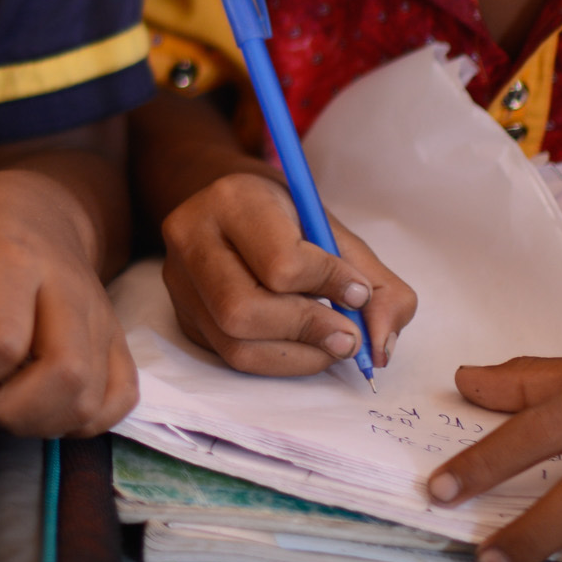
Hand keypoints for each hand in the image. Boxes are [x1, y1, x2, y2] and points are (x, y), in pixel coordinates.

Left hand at [0, 166, 137, 436]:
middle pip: (63, 374)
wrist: (40, 207)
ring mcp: (100, 316)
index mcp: (12, 259)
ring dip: (39, 422)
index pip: (3, 339)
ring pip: (90, 397)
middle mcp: (67, 288)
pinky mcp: (116, 339)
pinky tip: (42, 407)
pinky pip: (118, 399)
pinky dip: (82, 421)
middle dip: (9, 411)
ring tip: (0, 404)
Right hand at [160, 170, 413, 375]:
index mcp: (234, 199)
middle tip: (349, 336)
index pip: (280, 262)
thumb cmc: (286, 217)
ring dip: (297, 354)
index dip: (329, 285)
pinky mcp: (183, 315)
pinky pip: (230, 356)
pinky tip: (302, 345)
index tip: (358, 292)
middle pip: (243, 310)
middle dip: (308, 330)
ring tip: (330, 343)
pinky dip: (279, 361)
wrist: (228, 206)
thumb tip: (381, 346)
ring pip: (234, 342)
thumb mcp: (334, 230)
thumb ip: (377, 283)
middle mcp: (192, 238)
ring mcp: (179, 280)